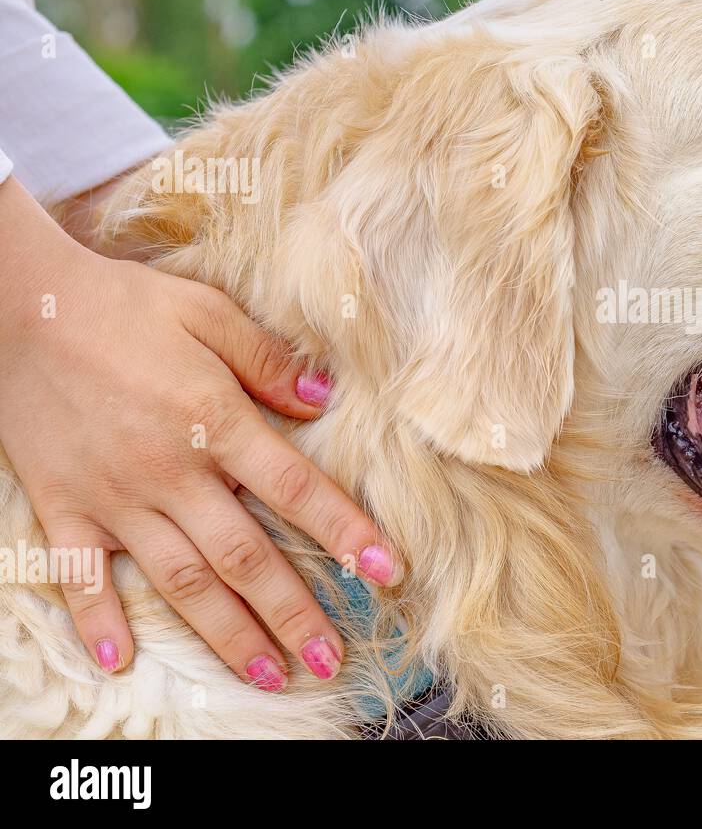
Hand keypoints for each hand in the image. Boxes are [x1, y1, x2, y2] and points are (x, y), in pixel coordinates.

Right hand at [0, 177, 398, 690]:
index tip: (386, 572)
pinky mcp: (60, 502)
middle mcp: (168, 470)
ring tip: (265, 675)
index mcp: (213, 420)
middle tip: (328, 661)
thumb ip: (268, 360)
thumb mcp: (208, 313)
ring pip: (179, 579)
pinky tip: (119, 661)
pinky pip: (77, 572)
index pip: (297, 488)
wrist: (16, 303)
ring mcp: (112, 494)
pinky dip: (95, 618)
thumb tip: (326, 400)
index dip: (347, 532)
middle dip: (291, 612)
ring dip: (225, 633)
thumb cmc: (122, 303)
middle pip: (243, 555)